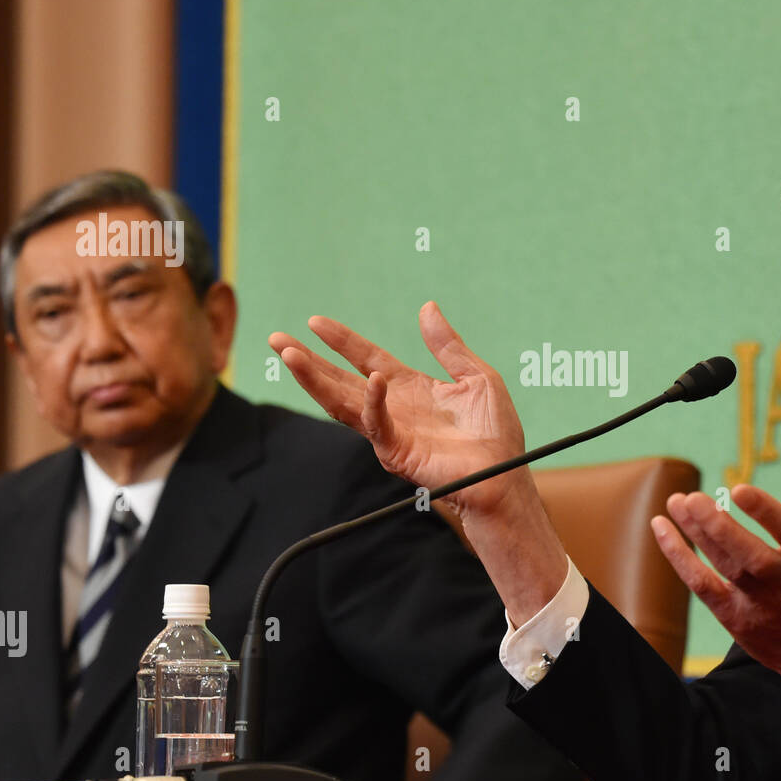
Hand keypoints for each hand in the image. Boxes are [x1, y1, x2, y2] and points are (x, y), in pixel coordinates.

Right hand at [268, 301, 528, 518]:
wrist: (504, 473)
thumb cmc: (495, 433)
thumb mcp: (476, 376)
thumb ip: (448, 345)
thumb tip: (428, 307)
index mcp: (409, 389)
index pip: (366, 359)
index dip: (342, 341)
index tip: (316, 322)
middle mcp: (393, 408)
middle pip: (340, 380)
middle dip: (308, 361)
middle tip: (277, 339)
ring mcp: (391, 431)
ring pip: (342, 403)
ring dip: (315, 379)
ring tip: (289, 356)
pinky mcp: (398, 452)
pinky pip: (378, 424)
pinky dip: (372, 402)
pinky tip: (371, 380)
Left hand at [650, 442, 780, 687]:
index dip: (766, 513)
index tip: (741, 489)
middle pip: (752, 556)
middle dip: (720, 529)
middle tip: (694, 498)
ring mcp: (761, 604)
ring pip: (724, 567)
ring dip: (696, 534)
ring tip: (676, 502)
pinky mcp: (736, 619)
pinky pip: (702, 587)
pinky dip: (680, 559)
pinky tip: (662, 529)